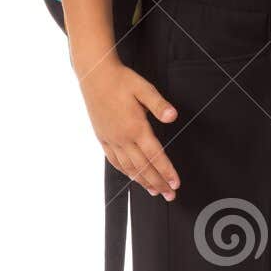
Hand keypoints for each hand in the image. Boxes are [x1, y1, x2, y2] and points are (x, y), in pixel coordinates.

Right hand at [79, 58, 179, 199]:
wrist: (94, 75)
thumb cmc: (120, 80)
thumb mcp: (144, 88)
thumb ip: (159, 104)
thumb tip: (172, 116)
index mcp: (135, 127)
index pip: (155, 156)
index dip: (166, 172)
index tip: (175, 184)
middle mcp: (122, 137)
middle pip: (143, 167)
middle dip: (158, 183)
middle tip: (170, 195)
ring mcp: (111, 139)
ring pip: (128, 167)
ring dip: (142, 181)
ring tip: (154, 191)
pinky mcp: (102, 137)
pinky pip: (114, 160)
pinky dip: (125, 171)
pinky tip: (131, 176)